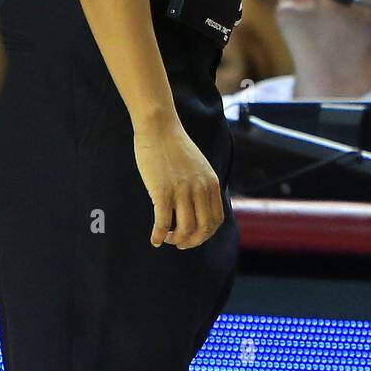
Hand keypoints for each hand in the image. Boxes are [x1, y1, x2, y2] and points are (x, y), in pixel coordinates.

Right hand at [133, 119, 225, 249]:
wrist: (159, 127)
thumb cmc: (175, 147)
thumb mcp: (199, 167)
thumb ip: (203, 185)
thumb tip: (199, 207)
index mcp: (211, 183)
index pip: (216, 220)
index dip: (205, 234)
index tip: (193, 236)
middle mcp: (200, 189)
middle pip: (203, 229)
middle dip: (192, 242)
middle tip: (179, 243)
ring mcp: (182, 190)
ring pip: (185, 229)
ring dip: (176, 240)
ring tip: (166, 237)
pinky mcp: (162, 190)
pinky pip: (163, 222)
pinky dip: (159, 236)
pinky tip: (154, 239)